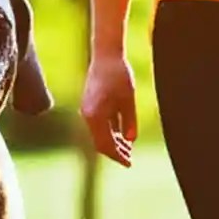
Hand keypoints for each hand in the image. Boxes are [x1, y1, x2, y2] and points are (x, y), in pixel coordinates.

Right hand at [80, 52, 137, 166]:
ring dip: (113, 143)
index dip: (117, 155)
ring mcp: (88, 112)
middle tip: (130, 160)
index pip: (105, 144)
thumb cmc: (119, 74)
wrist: (105, 55)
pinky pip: (99, 126)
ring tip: (128, 150)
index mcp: (95, 116)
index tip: (129, 163)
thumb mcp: (129, 98)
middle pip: (100, 142)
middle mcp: (88, 116)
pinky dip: (110, 133)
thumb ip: (129, 120)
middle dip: (115, 152)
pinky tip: (122, 137)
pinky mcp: (91, 107)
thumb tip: (130, 140)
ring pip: (99, 135)